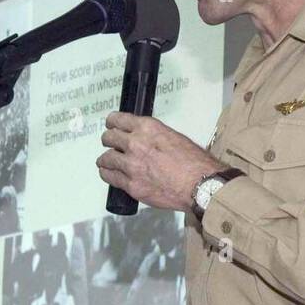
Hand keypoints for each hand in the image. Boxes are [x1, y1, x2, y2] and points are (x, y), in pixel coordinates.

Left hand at [97, 112, 222, 211]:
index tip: (111, 125)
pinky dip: (108, 174)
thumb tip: (146, 141)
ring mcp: (131, 165)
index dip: (112, 122)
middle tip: (111, 144)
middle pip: (108, 138)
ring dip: (106, 159)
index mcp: (147, 128)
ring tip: (108, 162)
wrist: (199, 185)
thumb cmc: (194, 161)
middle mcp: (135, 144)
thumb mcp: (175, 137)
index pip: (118, 119)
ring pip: (105, 158)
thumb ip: (155, 137)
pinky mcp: (131, 185)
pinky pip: (110, 177)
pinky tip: (110, 174)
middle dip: (108, 140)